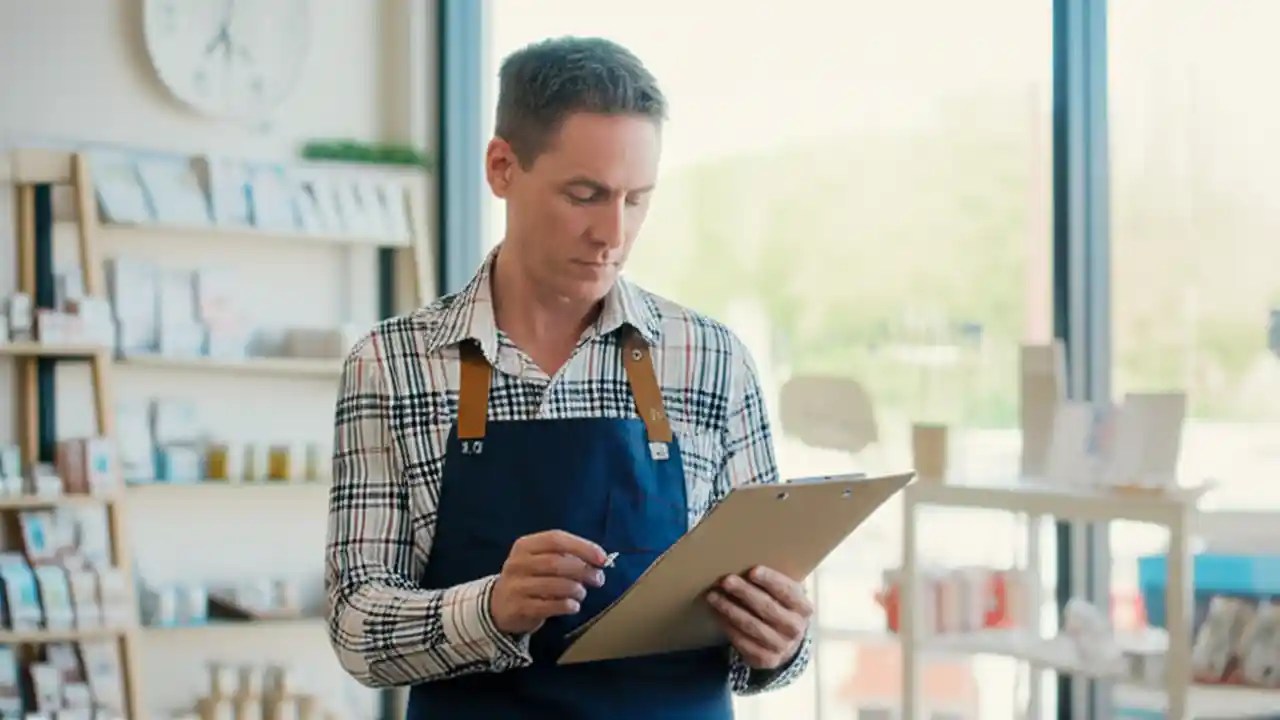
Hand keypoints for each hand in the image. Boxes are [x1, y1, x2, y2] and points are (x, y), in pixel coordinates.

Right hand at [490, 530, 607, 635]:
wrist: (499, 605)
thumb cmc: (530, 579)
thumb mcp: (540, 561)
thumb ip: (566, 557)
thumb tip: (599, 561)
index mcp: (525, 545)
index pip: (556, 539)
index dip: (582, 547)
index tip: (602, 558)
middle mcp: (518, 563)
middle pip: (557, 562)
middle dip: (583, 571)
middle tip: (598, 579)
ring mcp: (516, 586)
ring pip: (554, 584)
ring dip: (576, 589)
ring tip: (582, 593)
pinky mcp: (518, 607)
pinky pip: (548, 606)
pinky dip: (566, 605)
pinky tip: (573, 606)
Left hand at [706, 566, 811, 669]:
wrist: (787, 643)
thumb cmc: (781, 607)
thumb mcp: (787, 594)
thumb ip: (775, 582)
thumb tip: (747, 559)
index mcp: (804, 607)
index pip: (788, 591)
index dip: (770, 580)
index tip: (752, 571)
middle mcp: (795, 628)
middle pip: (767, 608)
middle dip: (745, 592)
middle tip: (726, 580)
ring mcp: (781, 646)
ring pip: (752, 626)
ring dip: (730, 609)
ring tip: (713, 596)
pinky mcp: (766, 659)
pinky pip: (743, 642)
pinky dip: (728, 626)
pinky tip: (717, 614)